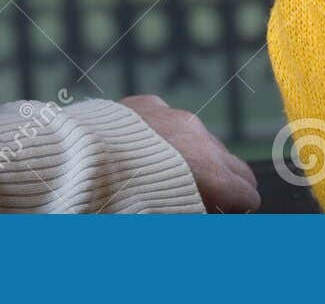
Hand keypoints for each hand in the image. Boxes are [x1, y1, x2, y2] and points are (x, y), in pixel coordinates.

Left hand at [119, 94, 259, 211]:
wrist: (77, 163)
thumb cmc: (123, 204)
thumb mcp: (170, 219)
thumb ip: (198, 216)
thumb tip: (211, 217)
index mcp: (210, 173)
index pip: (247, 194)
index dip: (238, 210)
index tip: (225, 217)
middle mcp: (200, 138)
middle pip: (235, 165)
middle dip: (229, 185)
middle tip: (209, 202)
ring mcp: (175, 116)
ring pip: (204, 140)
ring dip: (198, 159)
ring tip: (174, 176)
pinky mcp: (149, 104)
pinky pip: (169, 119)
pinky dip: (166, 137)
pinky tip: (147, 151)